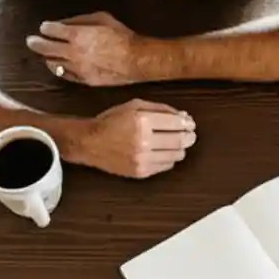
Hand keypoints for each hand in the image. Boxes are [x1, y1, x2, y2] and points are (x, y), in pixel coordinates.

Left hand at [26, 11, 147, 86]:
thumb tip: (65, 23)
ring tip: (45, 55)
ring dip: (47, 58)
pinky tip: (59, 66)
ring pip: (53, 64)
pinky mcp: (83, 80)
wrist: (136, 60)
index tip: (44, 27)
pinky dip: (60, 69)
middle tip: (30, 41)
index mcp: (76, 35)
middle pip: (46, 48)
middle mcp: (72, 53)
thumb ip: (81, 20)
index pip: (51, 30)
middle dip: (36, 43)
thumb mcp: (102, 18)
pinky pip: (65, 75)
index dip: (45, 28)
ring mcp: (76, 68)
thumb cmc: (121, 35)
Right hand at [72, 99, 196, 178]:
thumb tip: (183, 116)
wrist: (89, 143)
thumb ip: (160, 109)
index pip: (176, 124)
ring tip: (174, 143)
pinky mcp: (141, 172)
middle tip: (189, 134)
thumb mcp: (134, 106)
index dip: (187, 123)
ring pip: (176, 155)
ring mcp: (142, 159)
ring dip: (180, 148)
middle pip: (179, 141)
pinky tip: (162, 152)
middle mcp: (143, 141)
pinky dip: (169, 158)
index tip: (189, 123)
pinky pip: (166, 166)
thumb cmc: (112, 121)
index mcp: (142, 121)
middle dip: (188, 137)